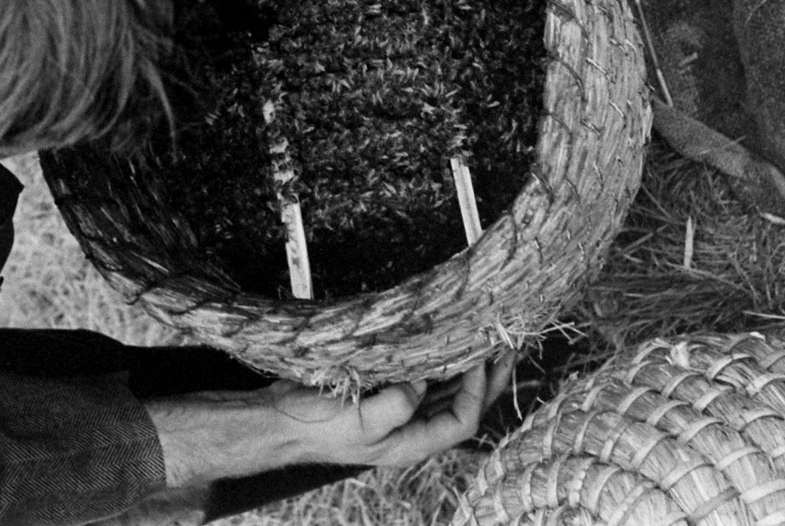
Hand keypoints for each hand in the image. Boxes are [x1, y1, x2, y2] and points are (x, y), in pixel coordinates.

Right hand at [147, 355, 515, 486]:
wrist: (276, 421)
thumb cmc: (314, 426)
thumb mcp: (360, 420)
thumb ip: (398, 403)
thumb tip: (426, 379)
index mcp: (410, 444)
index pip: (462, 420)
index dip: (476, 390)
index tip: (478, 357)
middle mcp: (409, 430)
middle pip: (463, 406)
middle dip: (487, 377)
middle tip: (508, 346)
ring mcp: (396, 412)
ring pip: (446, 392)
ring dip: (466, 367)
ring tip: (484, 339)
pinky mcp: (381, 393)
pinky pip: (421, 378)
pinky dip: (437, 361)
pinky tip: (441, 342)